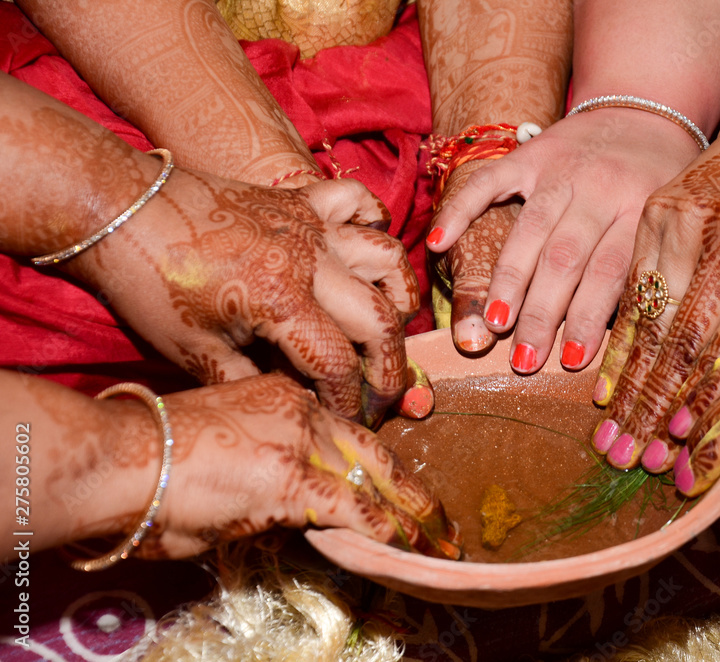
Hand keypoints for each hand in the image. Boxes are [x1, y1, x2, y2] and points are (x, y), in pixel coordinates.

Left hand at [70, 167, 416, 425]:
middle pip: (380, 318)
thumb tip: (301, 402)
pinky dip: (372, 223)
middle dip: (390, 366)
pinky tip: (365, 252)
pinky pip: (356, 201)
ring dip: (399, 295)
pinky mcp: (299, 199)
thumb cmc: (150, 286)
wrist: (121, 211)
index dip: (350, 400)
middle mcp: (309, 258)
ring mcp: (309, 223)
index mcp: (280, 300)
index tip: (350, 419)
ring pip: (387, 256)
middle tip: (385, 393)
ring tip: (392, 325)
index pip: (338, 363)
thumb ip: (255, 382)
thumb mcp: (196, 353)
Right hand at [134, 373, 458, 558]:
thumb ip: (261, 463)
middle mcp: (298, 409)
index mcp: (280, 396)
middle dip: (406, 485)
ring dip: (406, 512)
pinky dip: (379, 528)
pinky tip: (402, 543)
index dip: (376, 462)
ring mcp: (297, 439)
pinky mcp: (289, 476)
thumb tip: (282, 503)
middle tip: (436, 512)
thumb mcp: (220, 443)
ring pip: (369, 476)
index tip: (396, 482)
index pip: (344, 428)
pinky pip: (349, 506)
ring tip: (434, 536)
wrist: (115, 458)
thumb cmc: (149, 459)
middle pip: (369, 448)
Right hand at [427, 109, 699, 370]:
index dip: (588, 318)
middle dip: (543, 314)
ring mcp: (561, 169)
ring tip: (494, 326)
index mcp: (641, 209)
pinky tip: (438, 244)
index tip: (572, 360)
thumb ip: (644, 264)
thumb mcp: (667, 218)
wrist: (646, 108)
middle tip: (524, 359)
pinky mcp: (530, 154)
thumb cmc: (660, 179)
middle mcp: (601, 188)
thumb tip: (622, 334)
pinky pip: (489, 181)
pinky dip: (460, 210)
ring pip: (530, 231)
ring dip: (509, 282)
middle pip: (566, 259)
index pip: (610, 272)